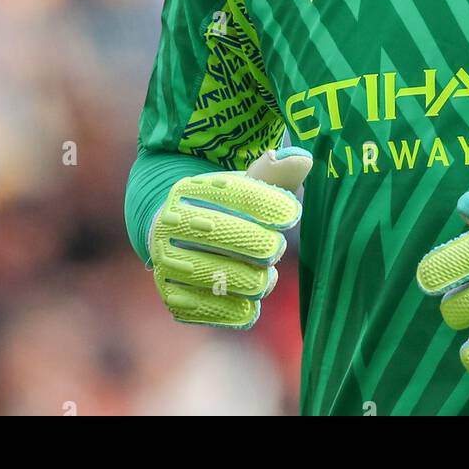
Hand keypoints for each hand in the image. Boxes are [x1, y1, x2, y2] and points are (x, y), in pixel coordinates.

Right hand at [150, 146, 311, 329]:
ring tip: (266, 276)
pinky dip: (239, 309)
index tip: (292, 214)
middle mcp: (171, 223)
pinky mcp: (172, 296)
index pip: (234, 192)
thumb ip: (276, 172)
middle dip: (263, 244)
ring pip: (223, 277)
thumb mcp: (246, 184)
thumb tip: (302, 158)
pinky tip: (250, 302)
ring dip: (255, 280)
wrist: (176, 238)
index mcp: (190, 189)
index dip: (268, 204)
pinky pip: (213, 309)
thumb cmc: (224, 208)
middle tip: (276, 247)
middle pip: (227, 234)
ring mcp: (167, 262)